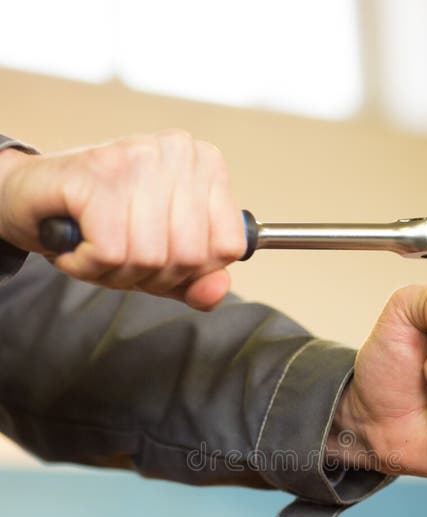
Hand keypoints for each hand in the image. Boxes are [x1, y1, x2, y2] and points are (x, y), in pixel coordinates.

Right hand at [0, 131, 245, 307]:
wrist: (32, 198)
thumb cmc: (101, 225)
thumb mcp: (162, 261)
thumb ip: (198, 280)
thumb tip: (218, 289)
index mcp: (205, 164)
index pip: (228, 247)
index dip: (191, 271)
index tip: (158, 255)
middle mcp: (176, 151)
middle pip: (191, 256)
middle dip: (151, 275)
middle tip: (119, 254)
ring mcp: (137, 157)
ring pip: (151, 257)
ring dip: (116, 272)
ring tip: (96, 246)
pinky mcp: (97, 174)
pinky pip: (111, 253)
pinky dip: (88, 265)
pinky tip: (78, 243)